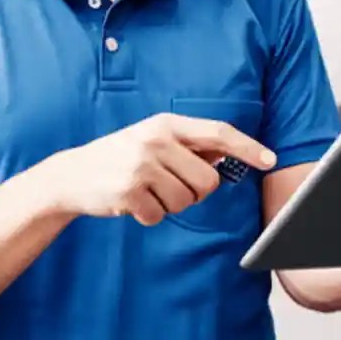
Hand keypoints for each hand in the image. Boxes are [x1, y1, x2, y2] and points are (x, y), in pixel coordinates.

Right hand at [41, 113, 275, 225]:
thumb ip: (189, 145)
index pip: (219, 132)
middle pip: (209, 180)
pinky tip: (133, 203)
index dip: (247, 147)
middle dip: (196, 192)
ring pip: (187, 201)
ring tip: (147, 191)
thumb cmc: (121, 157)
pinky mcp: (129, 192)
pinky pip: (160, 216)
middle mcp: (156, 141)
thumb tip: (229, 154)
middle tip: (170, 186)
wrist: (71, 175)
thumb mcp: (154, 140)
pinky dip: (150, 216)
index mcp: (167, 124)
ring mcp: (141, 166)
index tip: (270, 159)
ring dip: (170, 204)